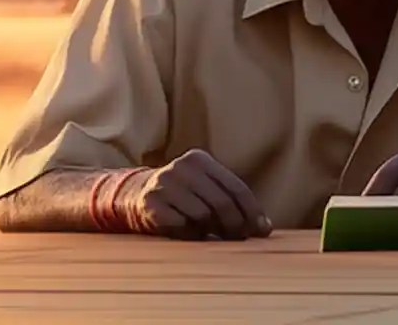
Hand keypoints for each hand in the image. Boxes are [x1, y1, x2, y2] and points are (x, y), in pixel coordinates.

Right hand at [122, 149, 271, 240]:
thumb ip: (233, 201)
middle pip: (222, 202)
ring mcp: (164, 184)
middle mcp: (181, 167)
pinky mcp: (150, 204)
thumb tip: (265, 228)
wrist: (133, 196)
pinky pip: (182, 225)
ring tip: (210, 233)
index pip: (236, 188)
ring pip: (203, 215)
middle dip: (235, 225)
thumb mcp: (205, 189)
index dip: (252, 212)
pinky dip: (190, 234)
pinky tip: (189, 232)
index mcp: (200, 159)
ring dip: (211, 230)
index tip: (262, 230)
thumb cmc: (182, 196)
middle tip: (240, 238)